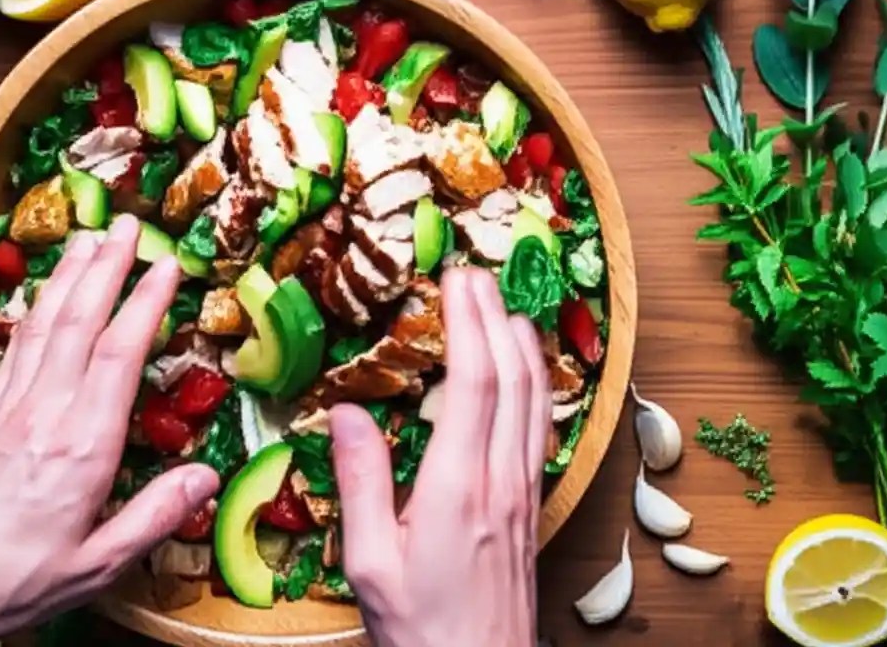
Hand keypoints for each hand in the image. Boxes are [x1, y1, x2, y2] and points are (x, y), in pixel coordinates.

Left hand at [0, 216, 219, 646]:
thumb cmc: (16, 584)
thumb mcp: (100, 565)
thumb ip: (156, 516)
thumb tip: (208, 476)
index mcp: (81, 447)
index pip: (120, 355)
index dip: (145, 302)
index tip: (166, 264)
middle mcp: (42, 415)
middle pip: (79, 322)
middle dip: (107, 266)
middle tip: (129, 223)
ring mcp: (6, 411)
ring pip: (43, 326)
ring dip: (68, 276)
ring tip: (88, 237)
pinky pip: (14, 350)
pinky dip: (35, 312)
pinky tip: (44, 298)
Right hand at [330, 267, 549, 646]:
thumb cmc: (421, 629)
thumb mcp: (370, 561)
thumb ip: (360, 481)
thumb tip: (347, 412)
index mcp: (458, 487)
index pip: (473, 382)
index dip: (469, 322)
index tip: (457, 279)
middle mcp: (502, 480)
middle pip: (514, 378)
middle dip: (497, 317)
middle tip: (477, 275)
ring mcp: (525, 494)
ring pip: (536, 401)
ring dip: (523, 346)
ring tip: (504, 307)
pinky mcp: (533, 509)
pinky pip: (539, 429)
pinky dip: (533, 386)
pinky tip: (523, 379)